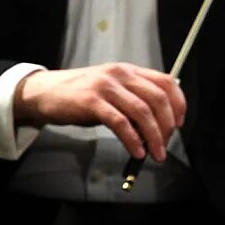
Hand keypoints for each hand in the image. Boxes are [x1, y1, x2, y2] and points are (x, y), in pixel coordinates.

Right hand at [12, 64, 185, 160]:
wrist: (44, 92)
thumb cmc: (81, 95)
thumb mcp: (112, 90)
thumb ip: (134, 99)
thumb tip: (158, 123)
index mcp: (130, 71)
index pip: (166, 82)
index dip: (178, 103)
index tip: (179, 123)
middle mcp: (121, 75)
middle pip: (158, 99)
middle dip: (167, 125)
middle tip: (166, 144)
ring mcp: (106, 87)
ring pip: (142, 112)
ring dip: (153, 136)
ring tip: (156, 154)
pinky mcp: (92, 101)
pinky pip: (120, 122)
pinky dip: (132, 139)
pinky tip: (136, 151)